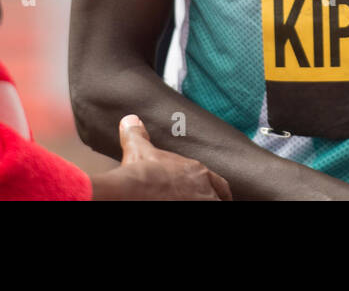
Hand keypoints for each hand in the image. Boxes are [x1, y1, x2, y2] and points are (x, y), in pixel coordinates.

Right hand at [90, 115, 231, 200]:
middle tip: (206, 203)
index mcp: (197, 172)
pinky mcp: (201, 211)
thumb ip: (138, 135)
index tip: (214, 196)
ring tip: (199, 207)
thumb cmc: (141, 172)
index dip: (216, 191)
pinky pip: (212, 214)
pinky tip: (200, 227)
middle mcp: (205, 189)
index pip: (218, 185)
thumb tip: (129, 120)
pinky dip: (207, 211)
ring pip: (215, 205)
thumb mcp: (139, 150)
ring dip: (210, 205)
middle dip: (213, 201)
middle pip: (218, 200)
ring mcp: (203, 202)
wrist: (135, 188)